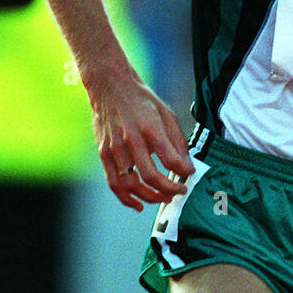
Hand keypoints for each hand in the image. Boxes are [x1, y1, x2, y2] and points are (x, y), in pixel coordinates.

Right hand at [88, 72, 194, 211]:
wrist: (110, 87)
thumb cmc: (141, 100)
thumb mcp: (167, 113)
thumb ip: (178, 141)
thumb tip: (187, 166)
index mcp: (150, 128)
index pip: (171, 159)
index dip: (183, 173)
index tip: (189, 176)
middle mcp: (131, 140)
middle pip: (151, 176)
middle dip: (169, 190)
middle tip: (179, 192)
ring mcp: (115, 149)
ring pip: (132, 185)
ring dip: (150, 197)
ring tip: (163, 199)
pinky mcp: (104, 154)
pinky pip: (114, 183)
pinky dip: (126, 199)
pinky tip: (139, 205)